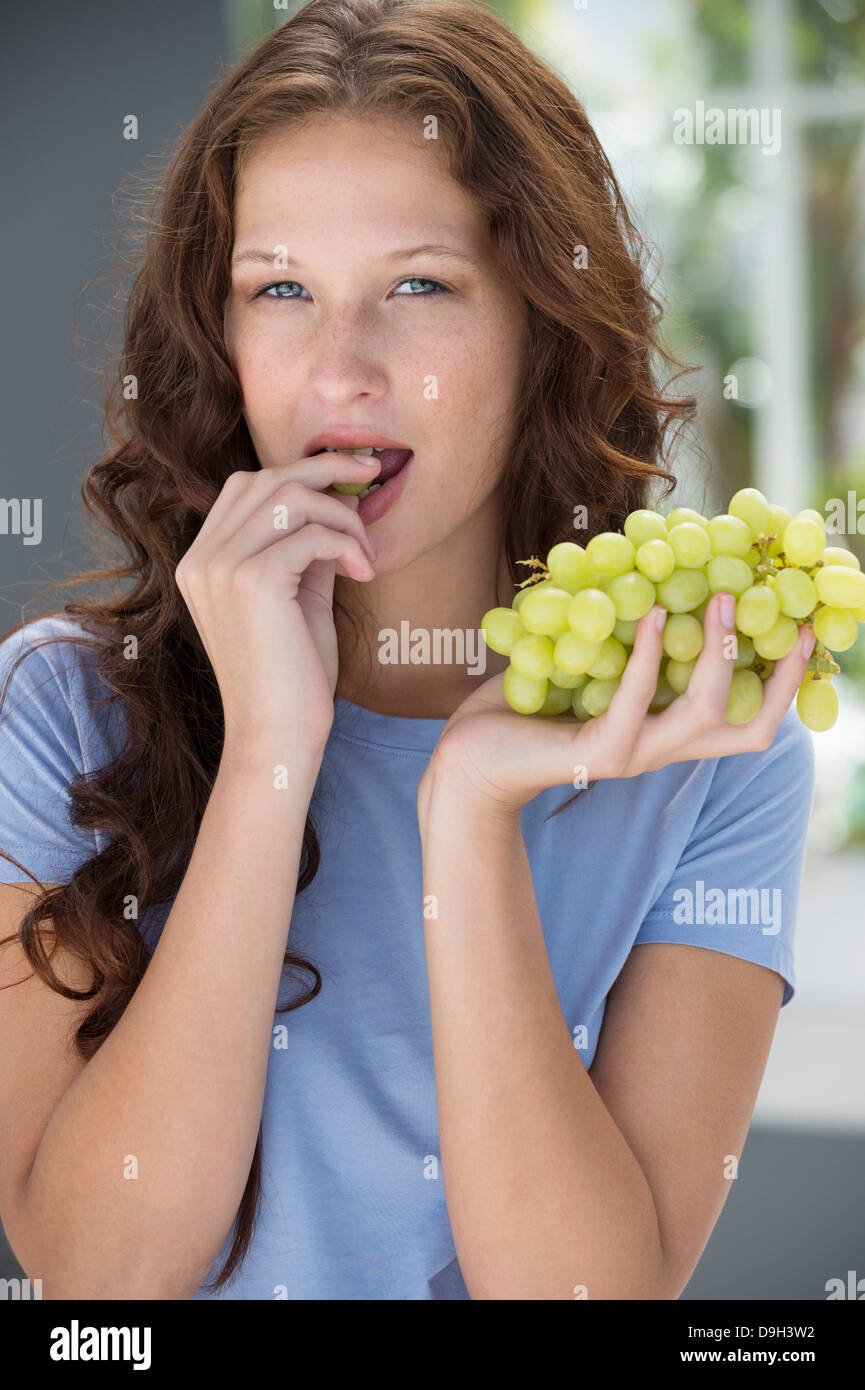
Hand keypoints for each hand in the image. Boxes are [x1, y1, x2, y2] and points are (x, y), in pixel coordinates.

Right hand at [175, 451, 379, 754]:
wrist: (278, 734)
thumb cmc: (292, 676)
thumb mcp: (300, 598)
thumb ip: (309, 549)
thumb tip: (341, 501)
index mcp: (201, 561)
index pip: (248, 487)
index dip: (301, 472)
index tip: (349, 478)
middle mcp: (201, 558)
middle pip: (267, 479)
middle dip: (327, 470)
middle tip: (374, 475)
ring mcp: (219, 566)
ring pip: (292, 498)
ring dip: (343, 516)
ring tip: (366, 556)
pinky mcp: (251, 581)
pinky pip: (313, 534)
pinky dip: (348, 545)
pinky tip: (364, 574)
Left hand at [418, 593, 815, 816]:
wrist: (469, 759)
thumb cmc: (528, 707)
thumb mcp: (588, 661)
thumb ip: (624, 632)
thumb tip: (651, 567)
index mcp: (666, 731)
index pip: (748, 719)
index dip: (786, 682)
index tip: (805, 627)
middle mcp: (661, 748)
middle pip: (748, 726)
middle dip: (778, 674)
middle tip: (788, 614)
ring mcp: (633, 755)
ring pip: (704, 715)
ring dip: (718, 653)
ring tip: (720, 598)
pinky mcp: (597, 754)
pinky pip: (637, 702)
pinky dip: (651, 656)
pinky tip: (655, 613)